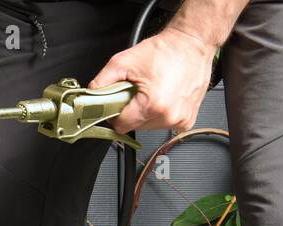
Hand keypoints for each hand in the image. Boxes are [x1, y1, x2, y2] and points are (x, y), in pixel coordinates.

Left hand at [88, 26, 214, 133]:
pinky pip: (165, 124)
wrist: (192, 43)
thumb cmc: (165, 50)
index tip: (118, 103)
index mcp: (153, 105)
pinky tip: (164, 97)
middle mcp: (169, 116)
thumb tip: (90, 96)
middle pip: (136, 127)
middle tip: (138, 92)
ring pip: (150, 127)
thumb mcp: (124, 61)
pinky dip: (161, 114)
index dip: (116, 114)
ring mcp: (180, 119)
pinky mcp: (187, 120)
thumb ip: (102, 81)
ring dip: (147, 113)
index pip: (121, 126)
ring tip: (153, 92)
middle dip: (132, 111)